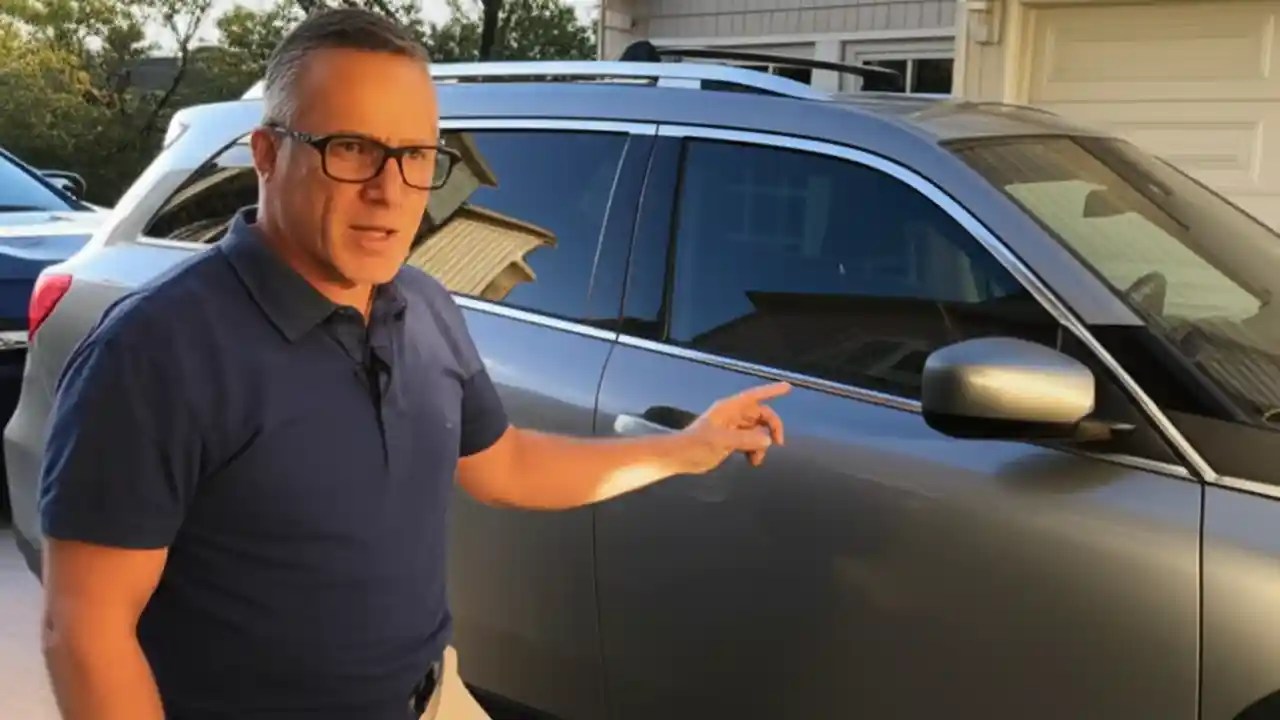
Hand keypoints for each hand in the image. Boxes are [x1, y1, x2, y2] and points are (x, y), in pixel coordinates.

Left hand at [674, 381, 790, 473]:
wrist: (680, 457)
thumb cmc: (696, 444)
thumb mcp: (721, 441)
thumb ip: (745, 439)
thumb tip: (767, 439)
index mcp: (729, 408)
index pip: (755, 396)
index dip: (771, 390)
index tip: (787, 387)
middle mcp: (733, 415)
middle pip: (761, 415)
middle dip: (771, 427)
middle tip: (778, 444)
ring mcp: (733, 428)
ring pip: (758, 430)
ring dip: (762, 443)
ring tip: (757, 459)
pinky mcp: (731, 441)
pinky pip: (751, 441)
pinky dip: (755, 450)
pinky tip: (752, 461)